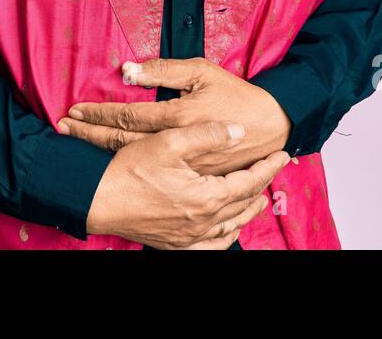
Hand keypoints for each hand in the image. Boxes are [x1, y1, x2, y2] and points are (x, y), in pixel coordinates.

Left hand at [58, 57, 292, 175]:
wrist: (269, 128)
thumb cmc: (235, 95)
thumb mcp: (202, 72)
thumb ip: (164, 71)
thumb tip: (128, 70)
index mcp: (176, 116)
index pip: (126, 114)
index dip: (98, 112)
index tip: (75, 109)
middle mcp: (175, 144)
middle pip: (120, 140)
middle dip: (88, 133)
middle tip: (64, 127)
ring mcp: (181, 165)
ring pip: (131, 159)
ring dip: (99, 150)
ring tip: (75, 144)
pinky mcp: (188, 178)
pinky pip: (151, 173)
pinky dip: (125, 167)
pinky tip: (107, 164)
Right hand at [84, 120, 289, 248]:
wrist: (98, 200)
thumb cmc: (130, 170)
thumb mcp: (171, 141)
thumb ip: (209, 134)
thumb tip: (239, 132)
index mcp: (208, 196)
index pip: (249, 181)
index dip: (268, 167)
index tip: (283, 155)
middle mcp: (203, 222)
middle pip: (243, 205)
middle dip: (261, 186)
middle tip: (273, 172)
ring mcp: (189, 237)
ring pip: (230, 227)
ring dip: (247, 212)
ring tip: (258, 200)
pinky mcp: (174, 244)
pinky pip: (210, 248)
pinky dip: (225, 238)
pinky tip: (228, 230)